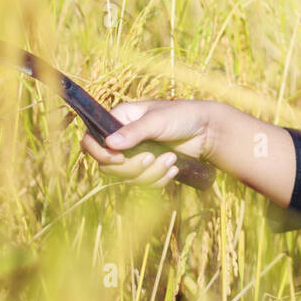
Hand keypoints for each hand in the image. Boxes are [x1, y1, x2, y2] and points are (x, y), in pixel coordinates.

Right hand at [80, 99, 220, 187]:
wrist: (208, 130)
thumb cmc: (182, 116)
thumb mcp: (158, 120)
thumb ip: (134, 132)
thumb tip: (110, 144)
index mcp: (119, 119)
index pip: (92, 140)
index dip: (99, 153)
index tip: (119, 157)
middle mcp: (122, 139)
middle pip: (108, 165)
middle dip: (131, 167)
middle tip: (151, 157)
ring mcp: (135, 155)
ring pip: (127, 178)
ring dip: (150, 173)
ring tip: (171, 159)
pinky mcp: (149, 168)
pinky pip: (144, 183)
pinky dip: (159, 179)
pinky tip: (174, 169)